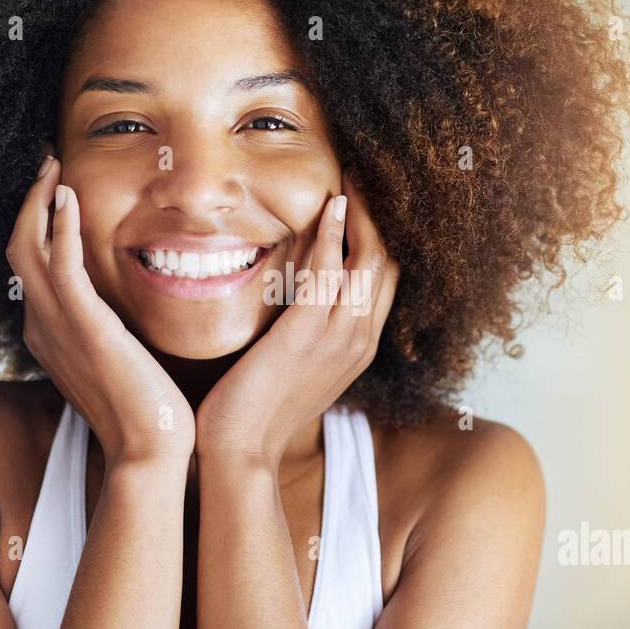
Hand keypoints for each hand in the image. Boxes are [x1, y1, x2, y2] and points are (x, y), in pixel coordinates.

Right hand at [5, 151, 194, 464]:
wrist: (149, 450)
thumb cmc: (144, 412)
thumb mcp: (119, 362)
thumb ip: (111, 333)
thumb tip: (125, 315)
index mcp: (49, 334)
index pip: (31, 267)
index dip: (38, 225)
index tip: (56, 192)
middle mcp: (43, 326)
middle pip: (18, 248)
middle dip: (30, 202)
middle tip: (48, 165)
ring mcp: (58, 327)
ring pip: (28, 248)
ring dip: (40, 201)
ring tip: (54, 168)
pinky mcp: (85, 327)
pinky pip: (60, 264)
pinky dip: (61, 226)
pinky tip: (69, 197)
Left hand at [194, 173, 399, 467]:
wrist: (241, 452)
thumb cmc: (258, 412)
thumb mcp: (296, 369)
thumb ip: (308, 335)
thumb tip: (298, 305)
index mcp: (359, 347)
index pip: (384, 280)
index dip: (380, 238)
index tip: (367, 203)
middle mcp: (359, 339)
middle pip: (389, 264)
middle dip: (381, 217)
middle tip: (366, 176)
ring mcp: (339, 336)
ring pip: (370, 260)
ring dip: (364, 214)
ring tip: (354, 178)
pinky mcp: (308, 332)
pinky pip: (332, 271)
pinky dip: (335, 233)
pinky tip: (332, 205)